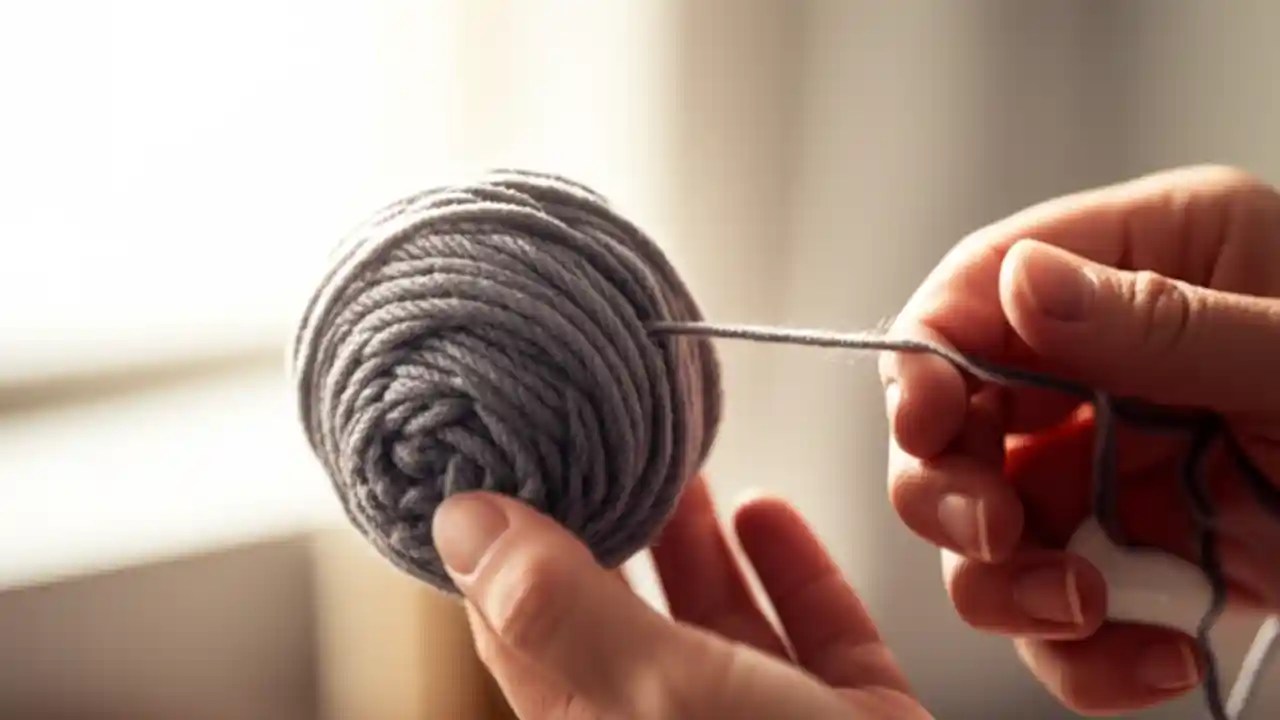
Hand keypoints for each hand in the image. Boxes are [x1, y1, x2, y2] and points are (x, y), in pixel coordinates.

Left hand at [431, 478, 931, 718]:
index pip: (523, 628)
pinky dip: (791, 569)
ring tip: (673, 457)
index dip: (508, 541)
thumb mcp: (660, 702)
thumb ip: (561, 611)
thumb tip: (460, 521)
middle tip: (599, 434)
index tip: (508, 454)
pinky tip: (766, 510)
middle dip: (608, 522)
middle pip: (621, 613)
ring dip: (693, 537)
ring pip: (715, 621)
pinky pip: (815, 634)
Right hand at [880, 165, 1279, 714]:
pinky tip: (1154, 657)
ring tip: (1082, 614)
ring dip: (1007, 586)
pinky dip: (1085, 654)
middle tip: (997, 539)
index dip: (927, 355)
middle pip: (958, 415)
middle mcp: (1112, 359)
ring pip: (988, 527)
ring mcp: (1120, 461)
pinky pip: (1060, 611)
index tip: (926, 424)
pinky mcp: (1141, 554)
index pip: (980, 288)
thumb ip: (1160, 323)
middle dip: (951, 486)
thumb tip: (1014, 283)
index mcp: (1150, 260)